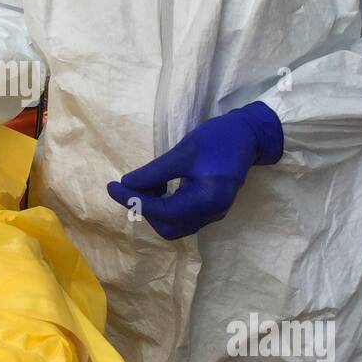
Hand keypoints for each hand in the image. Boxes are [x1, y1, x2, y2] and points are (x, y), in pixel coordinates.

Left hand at [106, 102, 282, 239]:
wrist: (249, 135)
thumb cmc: (217, 139)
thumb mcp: (183, 152)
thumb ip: (154, 172)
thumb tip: (126, 185)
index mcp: (207, 199)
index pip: (163, 211)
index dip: (135, 201)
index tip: (113, 187)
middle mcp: (211, 213)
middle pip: (168, 227)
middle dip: (145, 208)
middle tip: (132, 186)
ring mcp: (213, 214)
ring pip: (174, 225)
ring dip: (154, 209)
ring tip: (148, 183)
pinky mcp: (210, 209)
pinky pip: (181, 217)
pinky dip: (164, 206)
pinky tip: (160, 186)